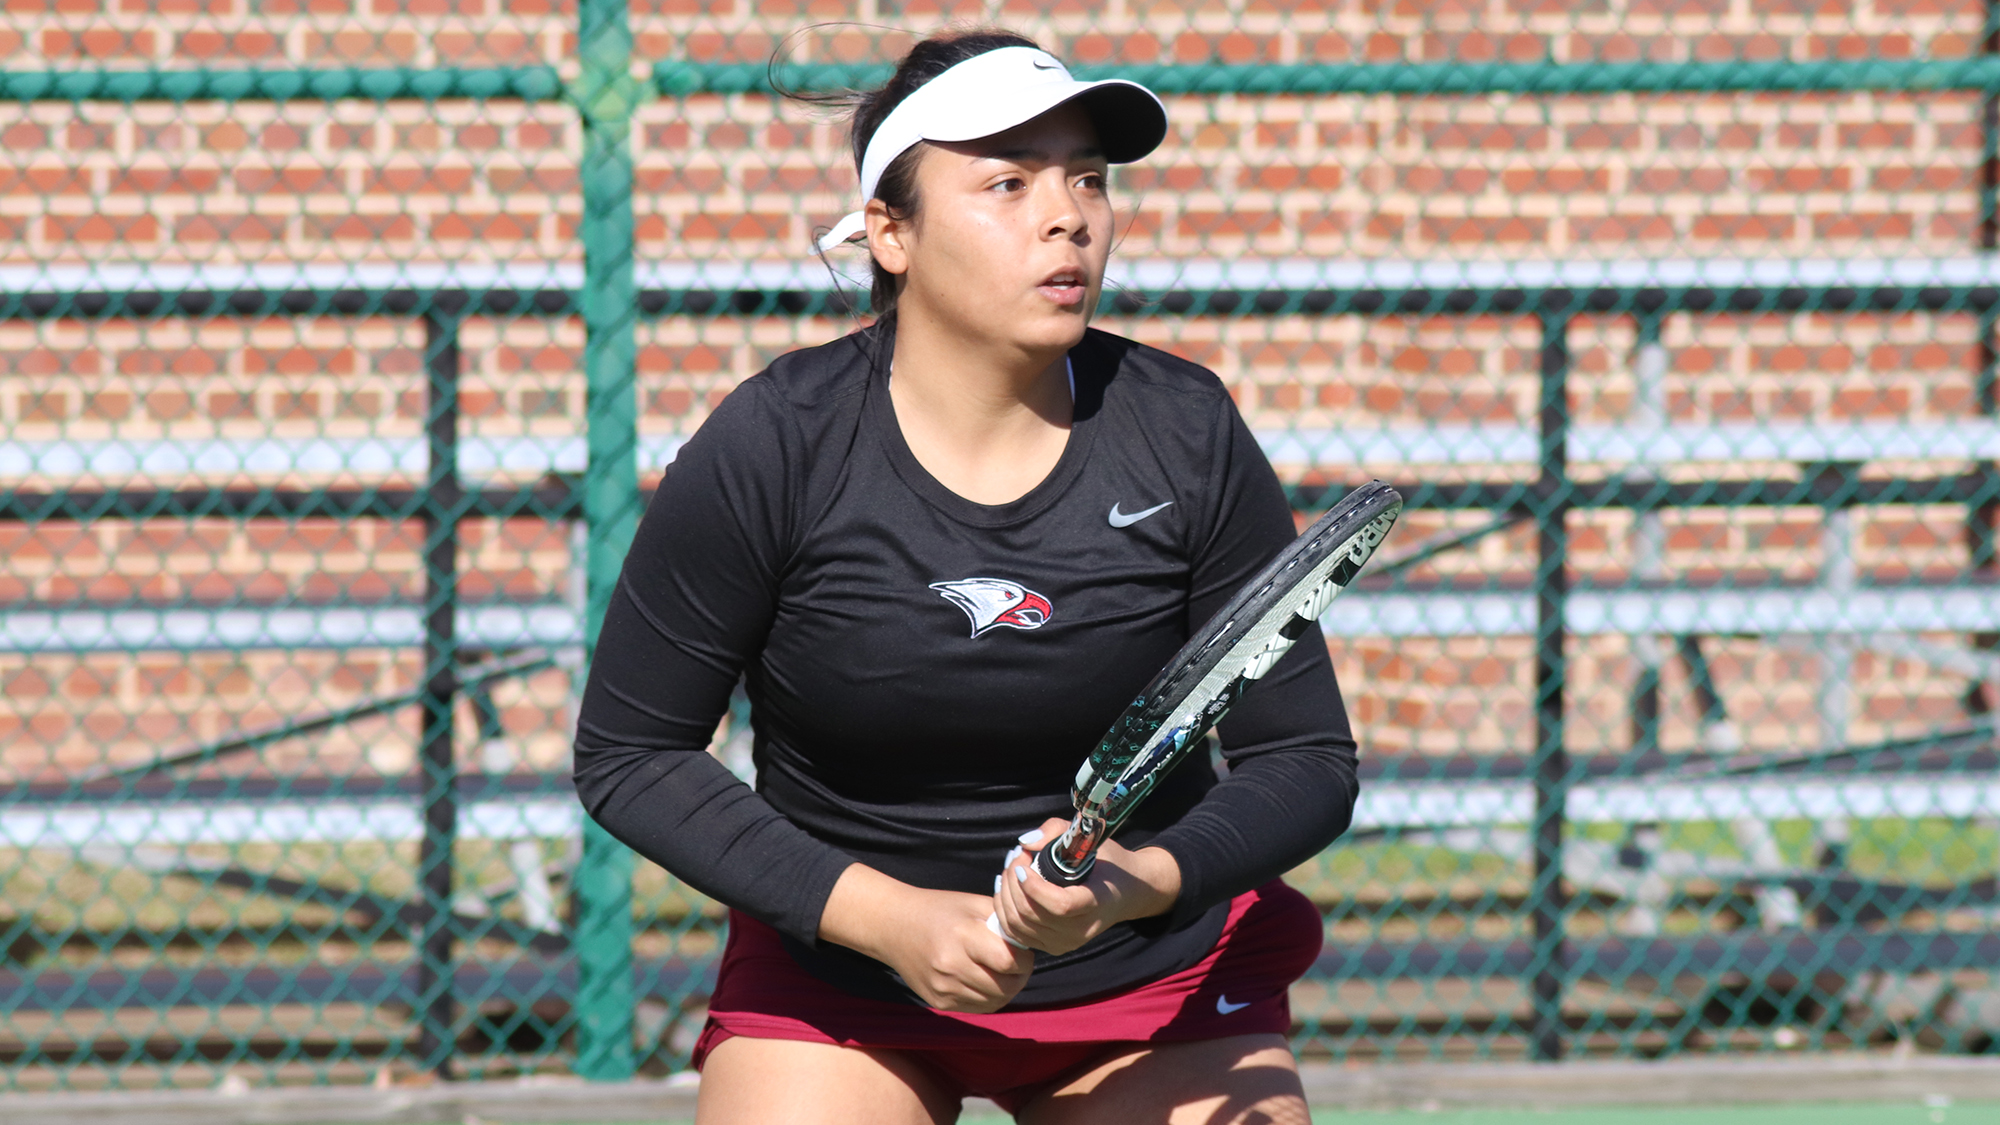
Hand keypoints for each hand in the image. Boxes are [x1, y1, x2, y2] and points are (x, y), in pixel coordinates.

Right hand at [818, 864, 1033, 1012]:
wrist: (893, 926)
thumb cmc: (939, 910)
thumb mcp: (972, 904)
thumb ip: (1003, 922)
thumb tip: (1030, 941)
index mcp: (963, 935)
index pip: (1008, 961)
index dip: (1023, 958)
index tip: (1022, 951)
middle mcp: (951, 965)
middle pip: (1005, 986)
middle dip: (1019, 977)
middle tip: (1018, 965)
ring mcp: (943, 987)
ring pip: (994, 1001)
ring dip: (1006, 989)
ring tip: (1003, 972)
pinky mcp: (939, 1002)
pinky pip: (978, 1008)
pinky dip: (989, 998)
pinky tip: (986, 981)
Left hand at [991, 817, 1181, 955]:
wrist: (1124, 893)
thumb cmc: (1106, 862)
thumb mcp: (1090, 838)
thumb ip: (1056, 831)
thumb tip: (1025, 843)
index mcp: (1097, 903)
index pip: (1060, 905)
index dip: (1034, 887)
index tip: (1023, 864)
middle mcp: (1082, 930)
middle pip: (1031, 914)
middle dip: (1013, 882)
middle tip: (1016, 857)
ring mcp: (1066, 943)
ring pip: (1018, 925)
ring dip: (1005, 894)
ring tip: (1011, 869)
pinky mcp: (1053, 948)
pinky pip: (1015, 934)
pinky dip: (1004, 910)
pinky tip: (1008, 889)